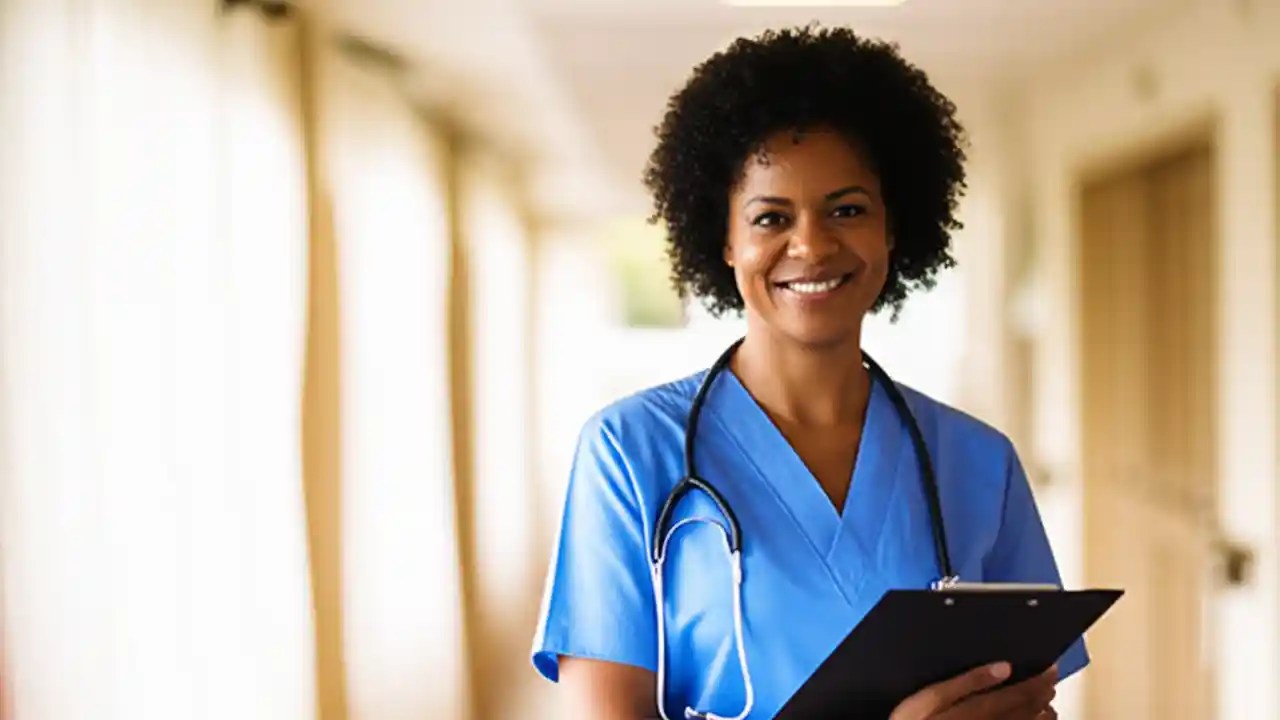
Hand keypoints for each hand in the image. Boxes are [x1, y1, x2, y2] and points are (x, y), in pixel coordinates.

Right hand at [890, 662, 1057, 719]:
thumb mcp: (929, 699)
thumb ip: (967, 682)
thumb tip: (1003, 667)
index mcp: (978, 710)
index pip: (1019, 694)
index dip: (1038, 681)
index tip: (1050, 668)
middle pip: (1028, 711)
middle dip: (1042, 694)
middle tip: (1051, 680)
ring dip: (1043, 714)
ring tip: (1047, 702)